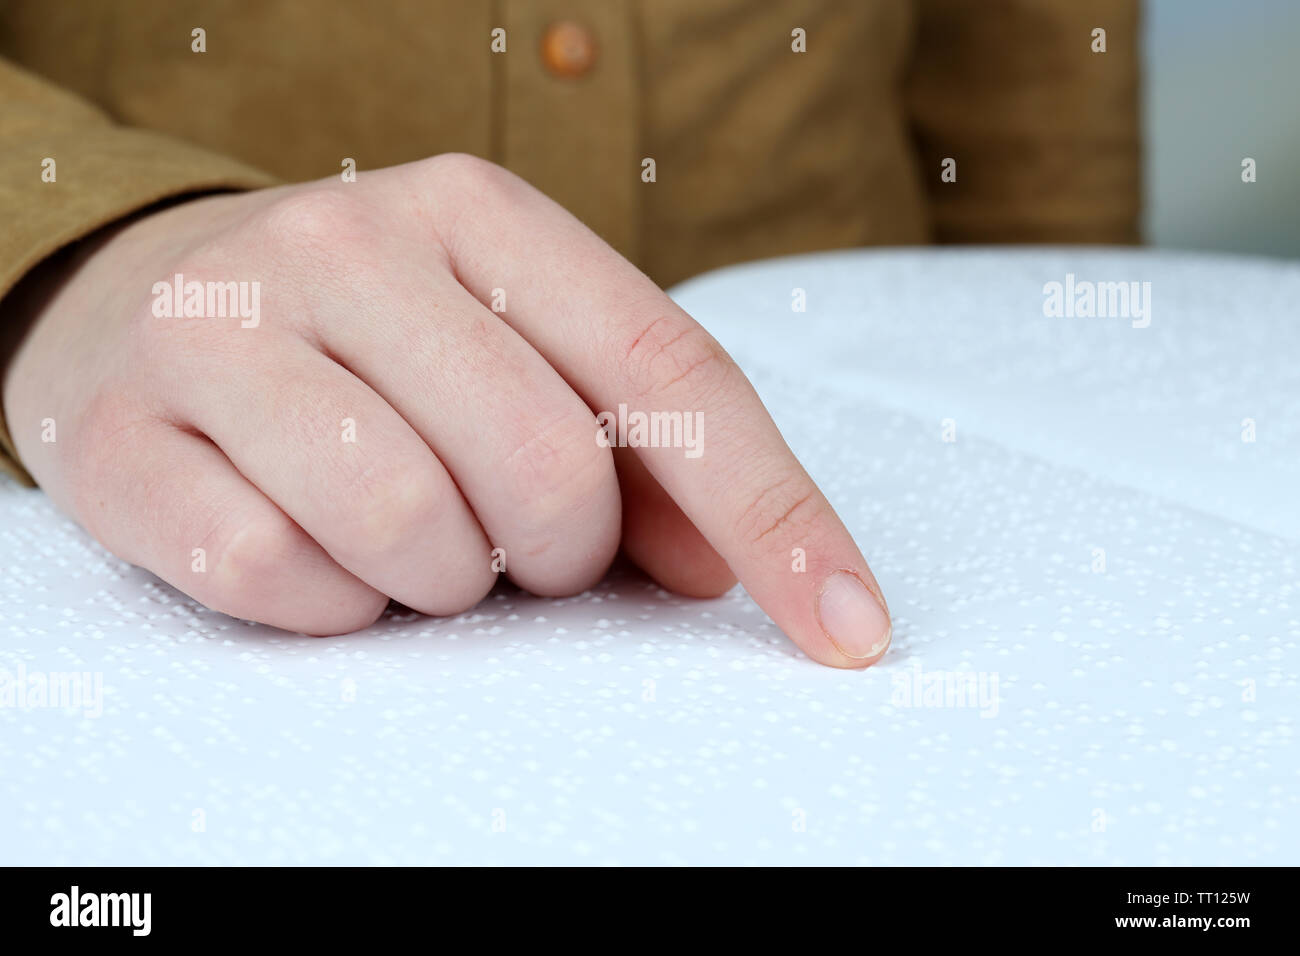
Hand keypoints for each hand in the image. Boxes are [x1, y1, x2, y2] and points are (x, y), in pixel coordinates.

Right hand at [2, 155, 890, 666]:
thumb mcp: (518, 354)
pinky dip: (330, 604)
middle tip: (507, 541)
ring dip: (440, 581)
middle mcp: (346, 244)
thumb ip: (637, 448)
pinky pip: (277, 577)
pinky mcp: (124, 438)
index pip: (669, 369)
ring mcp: (222, 331)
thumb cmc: (378, 350)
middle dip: (553, 551)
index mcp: (478, 213)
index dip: (775, 513)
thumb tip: (724, 566)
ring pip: (410, 528)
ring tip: (414, 544)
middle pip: (545, 467)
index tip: (846, 626)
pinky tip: (320, 559)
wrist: (152, 308)